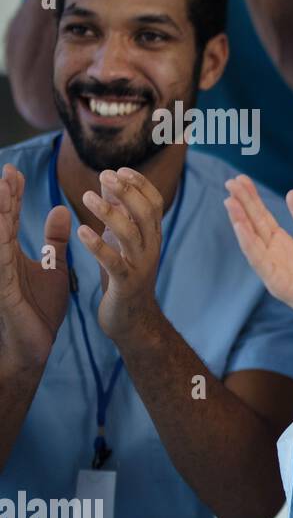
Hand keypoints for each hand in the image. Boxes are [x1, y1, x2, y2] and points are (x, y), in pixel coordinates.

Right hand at [0, 164, 69, 367]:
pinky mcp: (3, 291)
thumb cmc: (39, 309)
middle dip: (2, 199)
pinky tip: (3, 231)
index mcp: (12, 254)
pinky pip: (2, 266)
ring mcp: (0, 275)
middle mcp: (2, 260)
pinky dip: (2, 247)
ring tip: (2, 191)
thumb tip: (61, 210)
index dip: (12, 195)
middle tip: (7, 172)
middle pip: (0, 224)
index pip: (10, 218)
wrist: (34, 346)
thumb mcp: (53, 268)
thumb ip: (54, 241)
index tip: (14, 171)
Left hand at [73, 168, 172, 341]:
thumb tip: (110, 184)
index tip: (120, 169)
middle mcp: (151, 247)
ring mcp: (140, 266)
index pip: (155, 203)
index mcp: (152, 236)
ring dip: (109, 212)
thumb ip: (120, 214)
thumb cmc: (125, 276)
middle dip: (126, 191)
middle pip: (146, 213)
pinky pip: (113, 262)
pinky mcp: (126, 283)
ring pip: (130, 234)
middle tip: (104, 175)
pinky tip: (82, 231)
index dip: (140, 184)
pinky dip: (97, 245)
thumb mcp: (124, 241)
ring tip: (87, 196)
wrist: (134, 318)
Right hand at [223, 175, 292, 330]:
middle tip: (230, 182)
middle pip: (254, 224)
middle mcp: (274, 254)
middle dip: (242, 204)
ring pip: (251, 240)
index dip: (252, 199)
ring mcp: (273, 268)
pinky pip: (258, 259)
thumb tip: (292, 192)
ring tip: (230, 201)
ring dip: (239, 221)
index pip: (263, 217)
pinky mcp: (276, 281)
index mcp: (284, 243)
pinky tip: (240, 226)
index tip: (241, 180)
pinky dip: (248, 242)